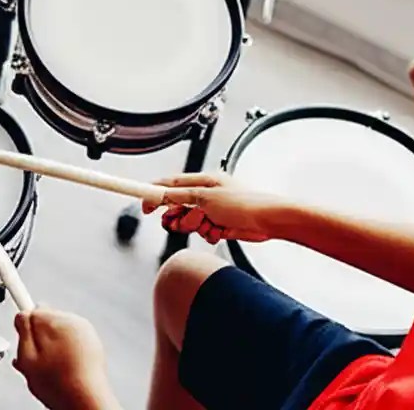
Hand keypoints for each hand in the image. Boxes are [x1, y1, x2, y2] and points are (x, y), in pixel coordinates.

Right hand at [14, 308, 117, 409]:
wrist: (86, 400)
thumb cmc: (59, 385)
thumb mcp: (28, 359)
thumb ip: (23, 332)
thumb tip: (22, 314)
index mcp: (54, 322)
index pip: (31, 309)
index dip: (23, 325)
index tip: (20, 329)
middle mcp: (72, 320)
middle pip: (45, 320)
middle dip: (38, 337)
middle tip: (35, 360)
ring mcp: (84, 330)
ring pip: (58, 330)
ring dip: (52, 344)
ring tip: (51, 367)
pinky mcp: (91, 340)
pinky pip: (71, 338)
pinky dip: (65, 349)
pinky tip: (62, 367)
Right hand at [142, 174, 277, 242]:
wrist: (269, 221)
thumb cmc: (245, 203)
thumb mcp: (206, 197)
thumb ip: (181, 196)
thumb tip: (162, 194)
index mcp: (204, 180)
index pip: (172, 184)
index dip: (156, 193)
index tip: (145, 204)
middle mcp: (207, 194)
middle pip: (178, 206)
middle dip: (178, 217)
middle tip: (179, 221)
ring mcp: (213, 210)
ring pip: (190, 222)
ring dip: (195, 226)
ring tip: (208, 224)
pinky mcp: (220, 224)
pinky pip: (203, 231)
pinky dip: (208, 233)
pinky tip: (220, 231)